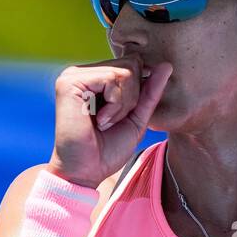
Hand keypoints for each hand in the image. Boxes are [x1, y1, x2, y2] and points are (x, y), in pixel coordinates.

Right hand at [47, 55, 171, 187]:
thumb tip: (167, 65)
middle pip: (131, 64)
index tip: (118, 118)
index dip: (137, 92)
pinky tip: (100, 120)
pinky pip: (112, 78)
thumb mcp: (137, 118)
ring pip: (125, 72)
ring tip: (105, 123)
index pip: (133, 64)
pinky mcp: (70, 82)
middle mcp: (81, 72)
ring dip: (123, 104)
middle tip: (111, 121)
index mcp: (94, 78)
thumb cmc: (107, 150)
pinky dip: (115, 105)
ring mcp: (73, 75)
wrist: (86, 172)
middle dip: (132, 97)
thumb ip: (150, 92)